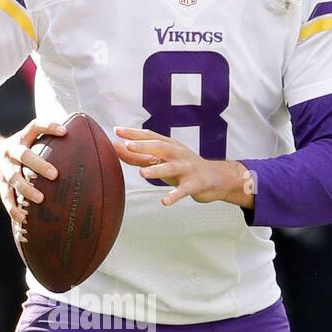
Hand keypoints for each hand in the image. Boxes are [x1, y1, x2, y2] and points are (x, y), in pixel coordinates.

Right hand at [0, 120, 64, 226]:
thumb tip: (81, 142)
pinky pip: (6, 197)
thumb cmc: (19, 153)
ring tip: (40, 199)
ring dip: (26, 189)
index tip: (64, 131)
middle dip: (38, 164)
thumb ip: (47, 141)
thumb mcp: (28, 141)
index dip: (48, 127)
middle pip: (23, 155)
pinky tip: (24, 218)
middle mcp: (11, 152)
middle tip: (54, 174)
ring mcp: (4, 169)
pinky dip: (14, 208)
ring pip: (13, 178)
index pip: (34, 127)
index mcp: (21, 138)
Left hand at [113, 126, 253, 207]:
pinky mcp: (195, 184)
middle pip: (160, 147)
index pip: (150, 136)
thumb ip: (139, 156)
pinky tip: (165, 201)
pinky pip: (184, 190)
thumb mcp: (162, 161)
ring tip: (142, 173)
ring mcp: (187, 169)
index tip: (117, 130)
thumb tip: (115, 148)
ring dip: (156, 170)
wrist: (216, 178)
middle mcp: (178, 154)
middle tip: (128, 146)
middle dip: (144, 146)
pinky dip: (175, 195)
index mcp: (170, 146)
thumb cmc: (183, 169)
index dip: (134, 133)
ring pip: (171, 168)